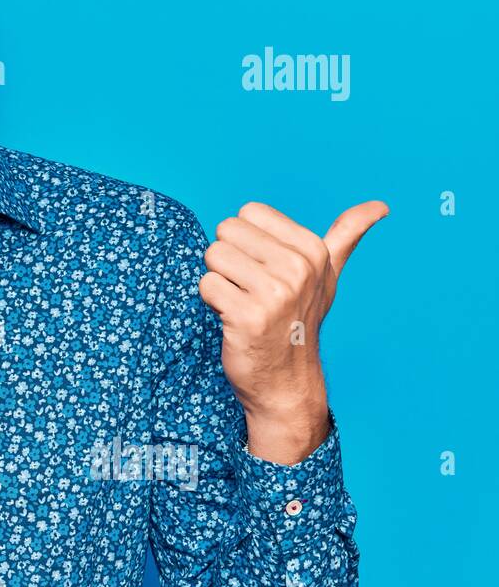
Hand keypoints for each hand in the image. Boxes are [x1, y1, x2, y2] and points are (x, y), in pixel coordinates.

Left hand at [198, 200, 387, 460]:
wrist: (286, 381)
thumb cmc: (300, 320)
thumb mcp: (327, 275)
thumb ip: (347, 235)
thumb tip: (381, 206)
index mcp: (314, 251)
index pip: (248, 213)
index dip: (247, 240)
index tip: (265, 269)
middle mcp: (298, 269)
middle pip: (226, 231)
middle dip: (229, 259)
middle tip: (250, 288)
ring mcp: (274, 294)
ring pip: (213, 256)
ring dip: (219, 280)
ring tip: (242, 302)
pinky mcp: (248, 316)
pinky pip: (206, 285)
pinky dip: (211, 302)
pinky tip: (233, 319)